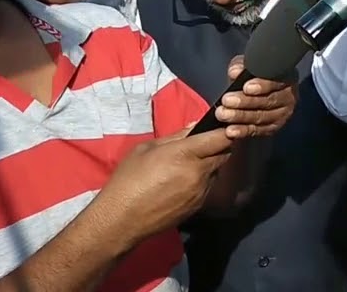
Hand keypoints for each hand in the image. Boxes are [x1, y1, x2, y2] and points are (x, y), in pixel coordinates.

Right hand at [95, 127, 233, 244]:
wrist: (121, 219)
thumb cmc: (128, 180)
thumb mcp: (146, 149)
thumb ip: (176, 137)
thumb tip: (195, 126)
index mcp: (186, 154)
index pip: (221, 138)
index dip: (225, 131)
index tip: (222, 128)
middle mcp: (199, 172)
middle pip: (224, 154)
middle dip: (218, 147)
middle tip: (204, 145)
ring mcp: (201, 191)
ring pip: (216, 171)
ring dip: (209, 165)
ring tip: (188, 166)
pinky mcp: (198, 206)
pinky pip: (208, 187)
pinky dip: (202, 181)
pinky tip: (183, 183)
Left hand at [213, 55, 297, 138]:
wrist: (254, 99)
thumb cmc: (252, 78)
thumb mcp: (247, 68)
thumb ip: (241, 66)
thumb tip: (235, 71)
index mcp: (287, 77)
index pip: (277, 81)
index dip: (263, 85)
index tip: (246, 87)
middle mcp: (289, 97)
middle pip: (269, 100)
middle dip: (246, 101)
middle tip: (227, 100)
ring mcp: (282, 115)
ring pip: (262, 117)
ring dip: (241, 116)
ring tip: (223, 114)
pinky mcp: (273, 128)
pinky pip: (258, 131)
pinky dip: (243, 131)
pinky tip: (230, 131)